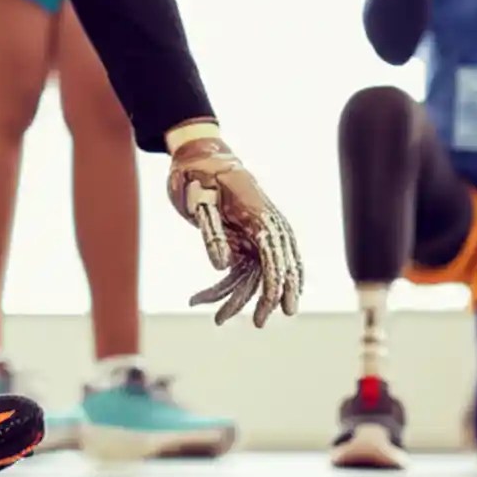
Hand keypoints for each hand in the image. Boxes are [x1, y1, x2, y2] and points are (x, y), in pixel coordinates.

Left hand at [167, 138, 301, 326]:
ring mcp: (256, 231)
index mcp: (258, 213)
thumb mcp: (198, 199)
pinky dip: (228, 286)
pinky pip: (243, 267)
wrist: (197, 153)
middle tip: (260, 323)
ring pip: (258, 272)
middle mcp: (264, 223)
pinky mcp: (245, 238)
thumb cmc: (197, 173)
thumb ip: (211, 232)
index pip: (275, 253)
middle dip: (271, 297)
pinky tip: (208, 299)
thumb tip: (221, 267)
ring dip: (240, 297)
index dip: (276, 281)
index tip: (273, 305)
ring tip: (218, 319)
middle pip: (279, 266)